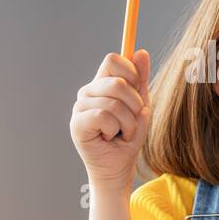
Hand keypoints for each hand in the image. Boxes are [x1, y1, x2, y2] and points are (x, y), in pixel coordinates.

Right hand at [70, 49, 151, 189]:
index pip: (113, 60)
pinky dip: (115, 129)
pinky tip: (109, 137)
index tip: (138, 92)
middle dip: (135, 105)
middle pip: (117, 81)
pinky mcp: (77, 123)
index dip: (131, 72)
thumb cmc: (128, 138)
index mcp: (102, 83)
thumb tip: (141, 52)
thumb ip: (140, 79)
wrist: (119, 167)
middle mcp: (88, 92)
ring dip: (128, 123)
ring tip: (122, 133)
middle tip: (133, 121)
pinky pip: (103, 116)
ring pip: (114, 102)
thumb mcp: (140, 106)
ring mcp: (80, 107)